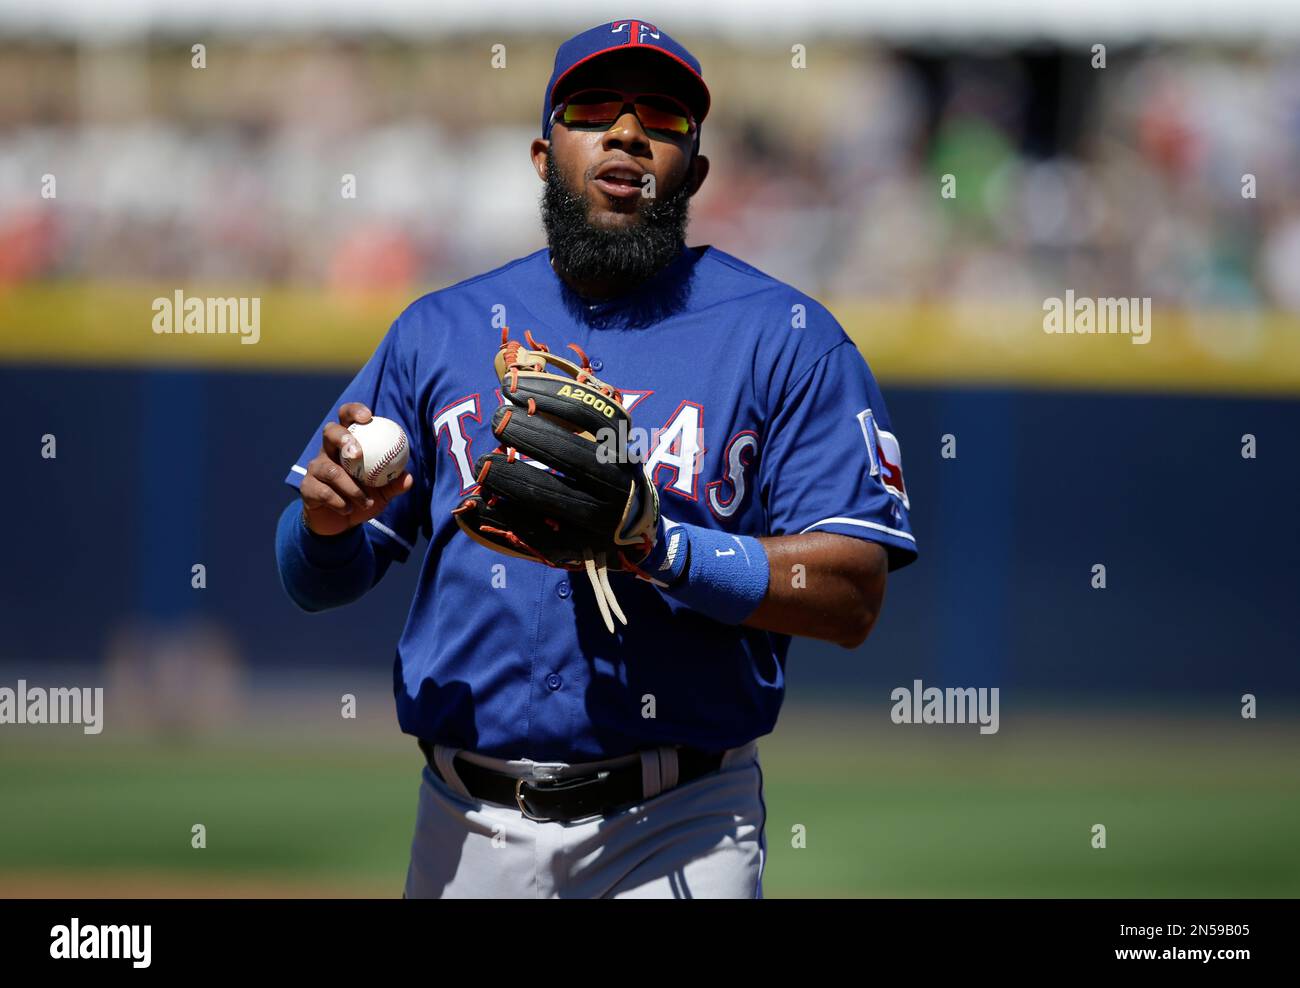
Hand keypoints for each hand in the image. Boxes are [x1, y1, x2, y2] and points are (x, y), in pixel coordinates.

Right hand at [300, 402, 413, 536]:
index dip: (354, 411)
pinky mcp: (307, 487)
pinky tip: (348, 509)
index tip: (368, 416)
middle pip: (329, 432)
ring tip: (367, 501)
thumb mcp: (383, 492)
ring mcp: (315, 468)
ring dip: (352, 488)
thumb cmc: (363, 498)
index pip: (346, 418)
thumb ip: (394, 484)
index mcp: (346, 444)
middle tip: (357, 453)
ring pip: (331, 470)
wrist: (341, 522)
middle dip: (343, 438)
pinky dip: (340, 502)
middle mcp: (328, 451)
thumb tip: (408, 477)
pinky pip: (323, 492)